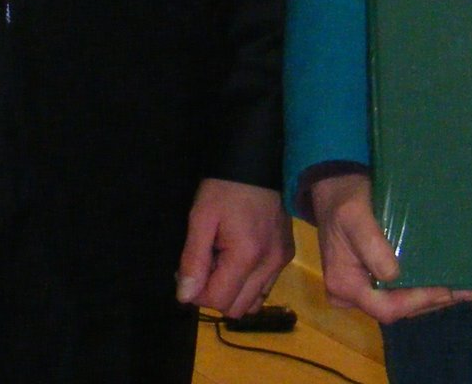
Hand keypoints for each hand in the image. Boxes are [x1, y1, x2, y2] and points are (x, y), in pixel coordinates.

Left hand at [175, 179, 293, 314]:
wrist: (256, 162)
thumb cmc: (224, 187)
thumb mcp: (201, 217)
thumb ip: (193, 259)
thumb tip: (185, 296)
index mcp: (247, 256)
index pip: (219, 300)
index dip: (197, 293)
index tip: (188, 271)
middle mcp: (270, 265)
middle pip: (237, 309)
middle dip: (214, 294)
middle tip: (204, 264)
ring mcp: (282, 262)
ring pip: (253, 303)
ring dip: (232, 292)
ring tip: (220, 262)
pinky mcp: (286, 256)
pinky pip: (265, 288)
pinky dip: (248, 285)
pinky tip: (236, 260)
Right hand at [309, 170, 471, 323]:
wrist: (335, 186)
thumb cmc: (345, 200)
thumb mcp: (354, 216)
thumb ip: (371, 244)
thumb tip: (394, 275)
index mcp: (343, 284)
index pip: (386, 308)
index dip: (418, 302)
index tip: (445, 290)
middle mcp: (352, 294)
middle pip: (399, 309)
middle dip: (434, 300)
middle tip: (468, 289)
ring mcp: (364, 289)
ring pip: (403, 303)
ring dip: (435, 296)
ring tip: (467, 288)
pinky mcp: (374, 280)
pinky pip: (401, 291)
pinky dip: (426, 288)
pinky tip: (450, 283)